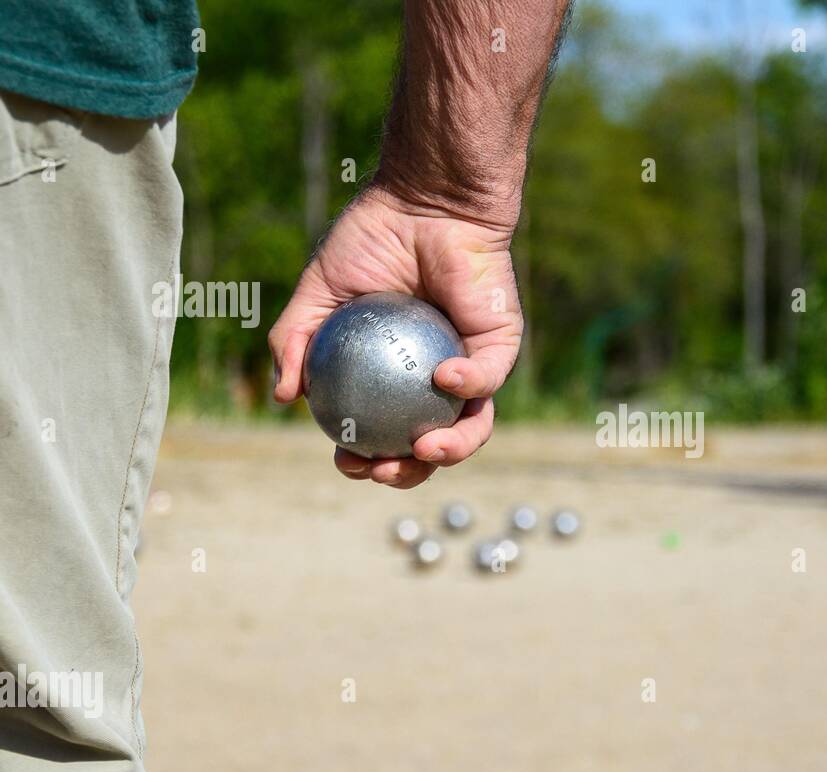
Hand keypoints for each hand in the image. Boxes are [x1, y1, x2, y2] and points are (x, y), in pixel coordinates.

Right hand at [267, 186, 522, 488]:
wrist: (424, 201)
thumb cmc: (373, 240)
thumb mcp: (319, 293)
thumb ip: (296, 342)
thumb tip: (283, 397)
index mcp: (393, 380)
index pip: (381, 434)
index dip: (364, 460)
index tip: (345, 459)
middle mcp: (434, 384)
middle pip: (428, 448)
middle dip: (406, 474)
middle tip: (380, 467)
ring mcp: (471, 368)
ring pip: (471, 428)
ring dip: (449, 451)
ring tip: (421, 449)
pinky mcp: (501, 347)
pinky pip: (487, 379)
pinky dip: (466, 385)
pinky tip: (441, 379)